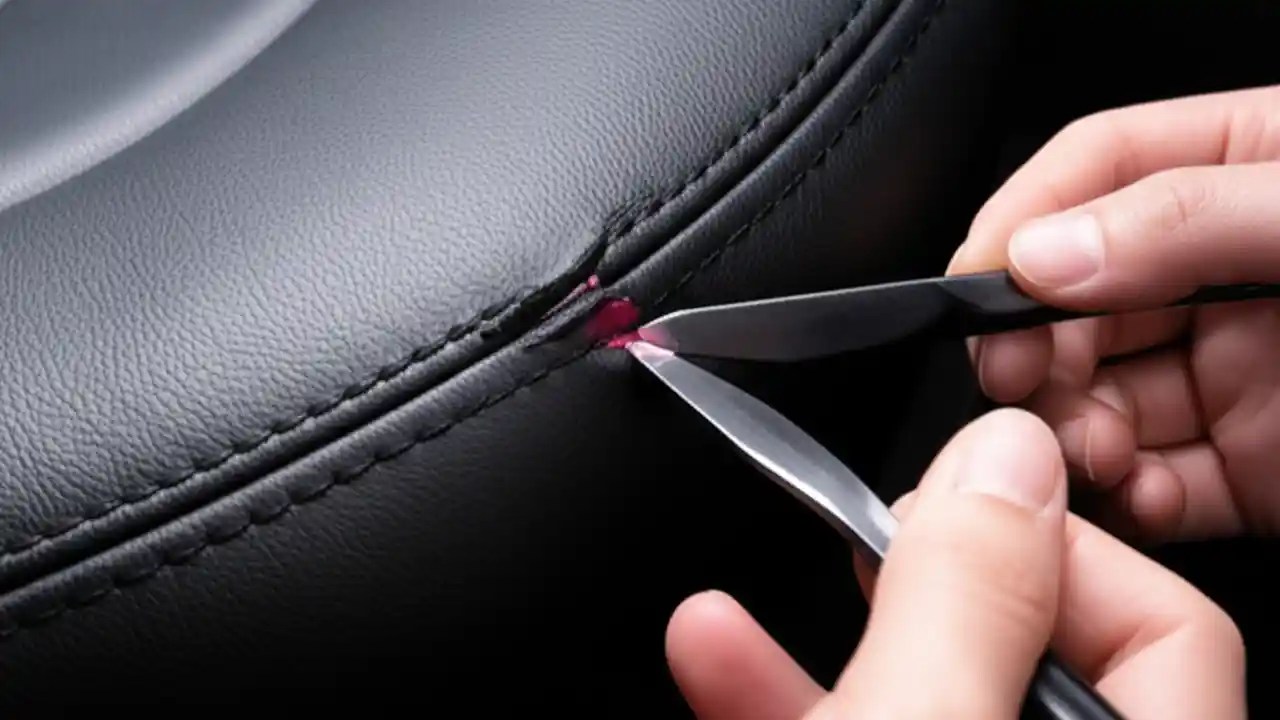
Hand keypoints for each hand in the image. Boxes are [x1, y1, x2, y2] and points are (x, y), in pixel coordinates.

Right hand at [665, 409, 1243, 718]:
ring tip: (734, 599)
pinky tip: (716, 655)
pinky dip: (784, 693)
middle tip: (858, 547)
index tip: (949, 512)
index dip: (1046, 545)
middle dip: (920, 576)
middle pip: (1030, 638)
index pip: (1161, 615)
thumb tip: (1001, 461)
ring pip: (927, 686)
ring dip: (823, 634)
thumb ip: (971, 598)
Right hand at [948, 85, 1279, 541]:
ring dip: (1068, 434)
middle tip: (1020, 381)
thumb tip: (1043, 254)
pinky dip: (1128, 505)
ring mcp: (1232, 375)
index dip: (1022, 221)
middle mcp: (1222, 276)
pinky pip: (1154, 490)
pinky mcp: (1251, 469)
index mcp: (1241, 176)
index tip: (977, 281)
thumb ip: (1187, 217)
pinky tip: (1142, 497)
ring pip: (1095, 401)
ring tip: (1092, 451)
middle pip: (1073, 299)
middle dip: (1032, 348)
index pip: (1093, 173)